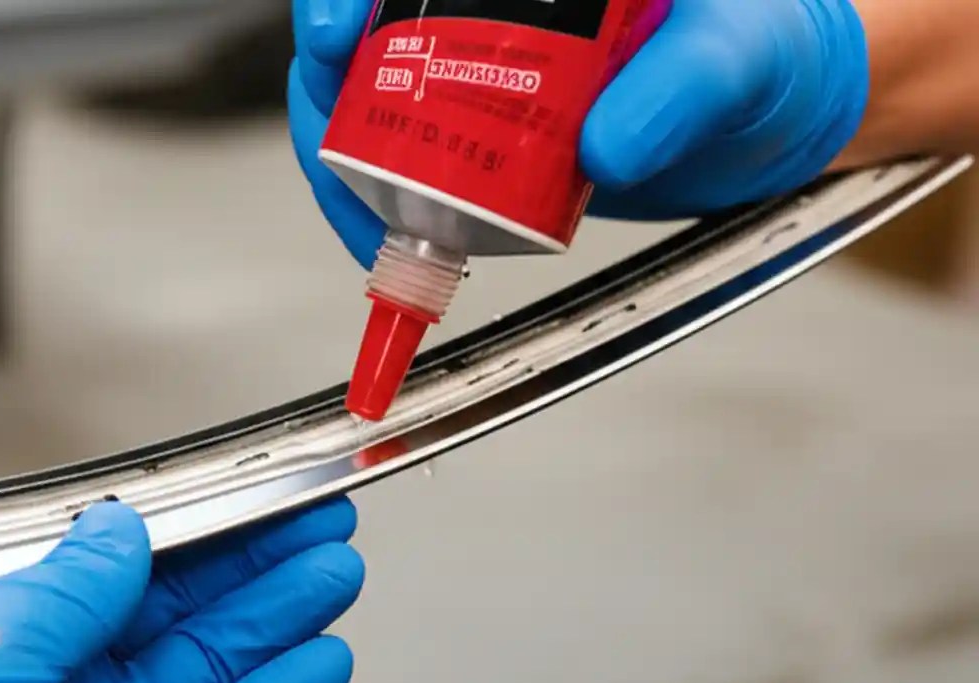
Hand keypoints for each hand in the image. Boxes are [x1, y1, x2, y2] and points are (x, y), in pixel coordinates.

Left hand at [0, 498, 362, 682]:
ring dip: (277, 619)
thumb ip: (53, 590)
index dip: (184, 523)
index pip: (106, 562)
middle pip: (174, 608)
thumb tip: (117, 530)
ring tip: (328, 577)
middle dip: (251, 560)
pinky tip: (311, 666)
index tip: (242, 491)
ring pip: (211, 666)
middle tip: (311, 522)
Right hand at [289, 0, 869, 265]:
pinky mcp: (476, 129)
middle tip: (336, 154)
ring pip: (363, 97)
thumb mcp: (737, 55)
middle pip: (363, 28)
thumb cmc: (765, 52)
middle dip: (327, 90)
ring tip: (365, 229)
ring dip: (343, 163)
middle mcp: (486, 4)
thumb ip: (686, 87)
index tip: (333, 32)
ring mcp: (474, 65)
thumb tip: (607, 148)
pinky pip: (403, 156)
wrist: (771, 117)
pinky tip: (389, 243)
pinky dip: (379, 204)